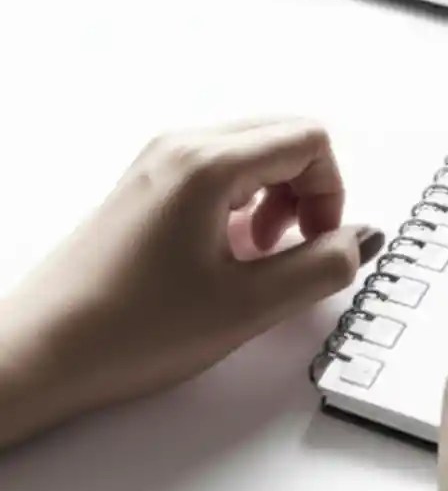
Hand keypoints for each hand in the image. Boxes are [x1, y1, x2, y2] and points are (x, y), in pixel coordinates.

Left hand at [0, 118, 383, 446]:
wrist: (40, 353)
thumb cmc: (131, 331)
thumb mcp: (250, 307)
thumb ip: (323, 268)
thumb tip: (363, 239)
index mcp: (208, 165)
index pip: (309, 141)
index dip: (332, 193)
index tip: (321, 244)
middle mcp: (182, 148)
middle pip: (283, 137)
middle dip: (309, 191)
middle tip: (299, 250)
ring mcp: (159, 163)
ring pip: (254, 153)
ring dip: (278, 198)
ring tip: (262, 257)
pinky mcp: (147, 186)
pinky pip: (220, 172)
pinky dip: (246, 203)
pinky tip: (229, 256)